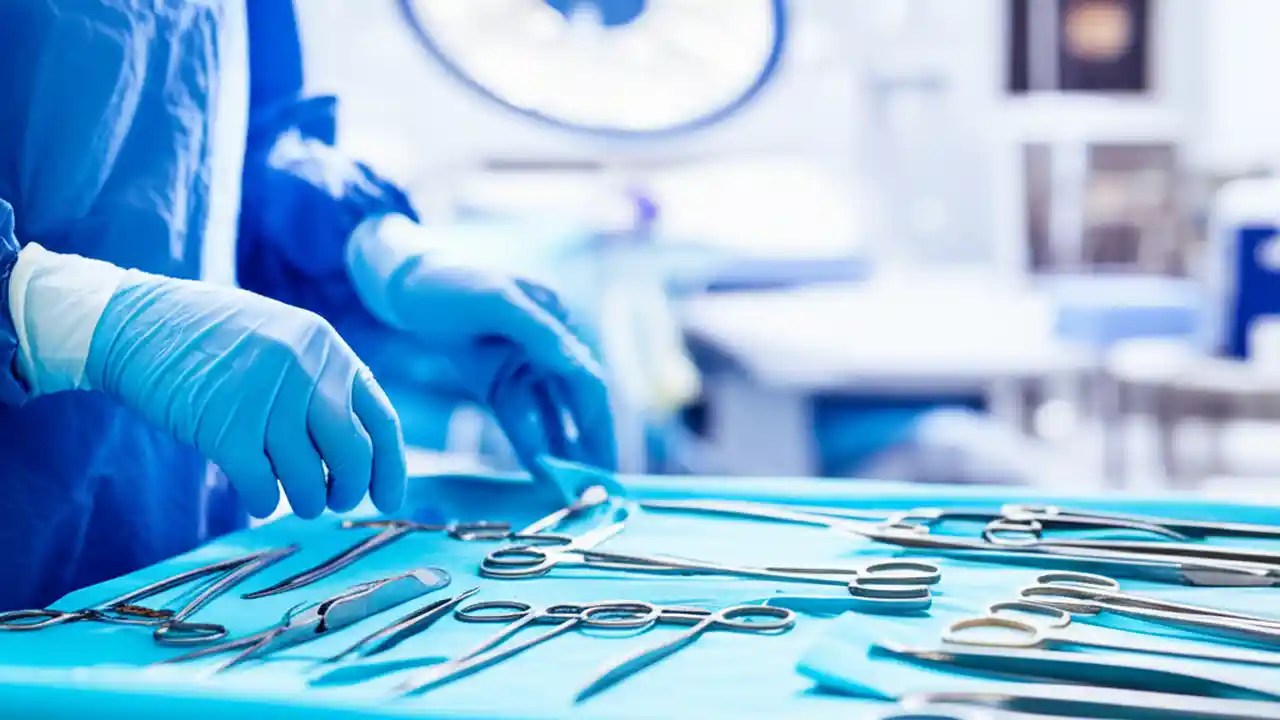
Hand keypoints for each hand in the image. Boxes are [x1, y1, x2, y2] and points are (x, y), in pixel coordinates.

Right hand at [84, 274, 405, 517]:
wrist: (138, 323)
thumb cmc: (215, 339)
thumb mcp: (285, 339)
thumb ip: (324, 382)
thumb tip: (361, 455)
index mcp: (328, 348)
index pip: (381, 420)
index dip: (391, 468)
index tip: (389, 500)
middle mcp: (305, 369)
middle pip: (352, 455)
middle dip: (348, 490)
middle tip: (334, 500)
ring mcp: (265, 397)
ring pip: (308, 478)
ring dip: (305, 500)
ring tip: (295, 498)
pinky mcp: (224, 427)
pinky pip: (262, 486)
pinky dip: (263, 500)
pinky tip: (257, 496)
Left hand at [347, 214, 615, 470]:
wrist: (401, 285)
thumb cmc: (450, 284)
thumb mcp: (495, 300)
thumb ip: (539, 332)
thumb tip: (580, 368)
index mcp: (556, 320)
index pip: (585, 380)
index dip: (596, 423)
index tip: (601, 461)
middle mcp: (547, 345)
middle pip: (576, 401)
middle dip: (589, 443)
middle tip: (600, 486)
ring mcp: (522, 365)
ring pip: (551, 414)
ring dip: (564, 448)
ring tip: (577, 487)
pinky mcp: (498, 380)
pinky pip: (521, 416)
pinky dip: (531, 441)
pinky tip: (541, 470)